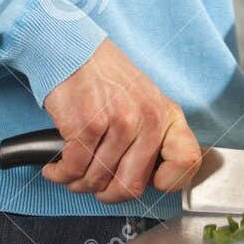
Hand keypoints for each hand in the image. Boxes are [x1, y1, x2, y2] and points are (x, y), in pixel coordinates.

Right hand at [41, 39, 201, 202]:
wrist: (72, 50)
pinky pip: (74, 170)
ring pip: (97, 181)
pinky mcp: (88, 125)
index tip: (148, 182)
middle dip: (106, 193)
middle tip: (94, 183)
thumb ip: (151, 135)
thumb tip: (147, 179)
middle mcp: (149, 119)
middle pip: (131, 187)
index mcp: (167, 115)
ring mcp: (120, 122)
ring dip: (78, 182)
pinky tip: (57, 166)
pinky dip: (60, 174)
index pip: (187, 162)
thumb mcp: (144, 100)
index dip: (169, 182)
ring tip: (71, 169)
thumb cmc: (105, 78)